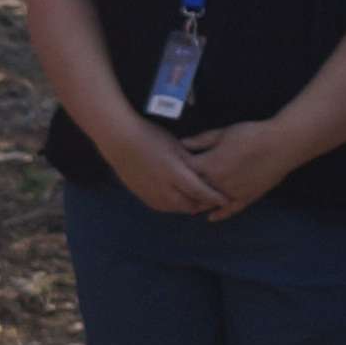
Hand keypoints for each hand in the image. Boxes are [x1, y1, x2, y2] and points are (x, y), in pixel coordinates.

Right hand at [108, 114, 239, 219]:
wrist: (119, 140)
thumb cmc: (151, 136)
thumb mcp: (176, 145)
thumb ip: (192, 160)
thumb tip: (208, 171)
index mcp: (173, 172)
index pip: (199, 190)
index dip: (214, 197)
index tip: (226, 200)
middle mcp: (162, 186)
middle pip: (188, 204)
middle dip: (203, 205)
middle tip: (214, 202)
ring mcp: (150, 192)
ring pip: (175, 208)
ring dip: (188, 206)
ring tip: (199, 202)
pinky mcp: (141, 194)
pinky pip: (162, 206)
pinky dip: (174, 205)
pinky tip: (179, 199)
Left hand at [171, 115, 292, 214]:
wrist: (283, 143)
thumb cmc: (253, 134)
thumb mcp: (223, 133)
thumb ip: (201, 140)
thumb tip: (181, 143)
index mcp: (209, 164)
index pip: (184, 172)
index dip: (176, 170)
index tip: (170, 170)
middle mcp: (217, 182)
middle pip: (193, 191)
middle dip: (183, 191)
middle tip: (174, 193)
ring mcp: (232, 192)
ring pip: (209, 203)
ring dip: (198, 205)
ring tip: (188, 206)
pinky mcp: (247, 197)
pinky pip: (230, 210)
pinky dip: (220, 215)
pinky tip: (211, 217)